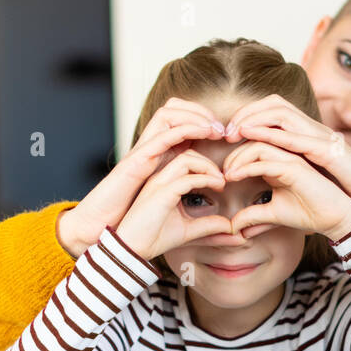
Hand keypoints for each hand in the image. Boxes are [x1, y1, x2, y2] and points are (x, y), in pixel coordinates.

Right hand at [57, 98, 229, 256]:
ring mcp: (144, 154)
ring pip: (169, 114)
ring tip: (217, 130)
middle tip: (225, 129)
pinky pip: (164, 136)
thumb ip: (207, 223)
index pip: (180, 124)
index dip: (203, 122)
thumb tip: (232, 230)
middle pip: (174, 108)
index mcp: (159, 161)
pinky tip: (206, 137)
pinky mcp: (139, 161)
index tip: (227, 137)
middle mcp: (151, 152)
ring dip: (195, 117)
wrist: (119, 242)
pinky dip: (187, 130)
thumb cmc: (146, 234)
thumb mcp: (184, 226)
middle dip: (202, 113)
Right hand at [114, 150, 233, 260]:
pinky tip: (217, 187)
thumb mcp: (188, 231)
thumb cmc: (153, 238)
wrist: (132, 250)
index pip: (186, 160)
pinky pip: (186, 177)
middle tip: (224, 179)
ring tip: (221, 182)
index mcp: (163, 182)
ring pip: (187, 158)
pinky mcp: (160, 192)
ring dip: (209, 167)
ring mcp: (158, 182)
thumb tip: (232, 230)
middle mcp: (159, 178)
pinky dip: (205, 178)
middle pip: (188, 154)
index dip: (206, 166)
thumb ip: (209, 227)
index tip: (222, 182)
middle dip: (209, 162)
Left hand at [226, 94, 350, 225]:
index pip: (270, 114)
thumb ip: (264, 203)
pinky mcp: (328, 151)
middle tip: (223, 131)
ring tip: (234, 132)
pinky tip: (254, 136)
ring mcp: (320, 138)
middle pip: (273, 104)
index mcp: (301, 139)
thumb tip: (240, 216)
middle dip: (245, 113)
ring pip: (282, 112)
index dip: (245, 119)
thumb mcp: (288, 202)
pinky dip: (273, 132)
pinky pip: (297, 135)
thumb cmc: (327, 206)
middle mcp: (309, 132)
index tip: (223, 136)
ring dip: (255, 118)